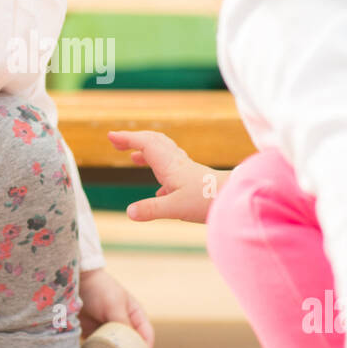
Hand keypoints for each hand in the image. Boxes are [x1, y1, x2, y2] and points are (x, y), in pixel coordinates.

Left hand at [78, 267, 154, 347]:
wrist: (78, 282)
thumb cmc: (101, 289)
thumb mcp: (115, 305)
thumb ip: (123, 323)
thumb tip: (129, 345)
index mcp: (136, 316)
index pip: (147, 336)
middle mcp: (125, 326)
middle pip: (132, 347)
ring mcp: (110, 332)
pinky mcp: (95, 335)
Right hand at [106, 130, 226, 224]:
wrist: (235, 199)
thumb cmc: (207, 200)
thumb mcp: (175, 208)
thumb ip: (151, 209)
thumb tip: (129, 212)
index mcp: (169, 165)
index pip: (145, 144)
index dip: (127, 138)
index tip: (110, 135)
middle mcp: (176, 163)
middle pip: (153, 142)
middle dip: (134, 139)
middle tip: (116, 141)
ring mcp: (185, 170)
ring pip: (164, 152)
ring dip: (146, 150)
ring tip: (133, 157)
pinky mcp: (193, 179)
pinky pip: (172, 168)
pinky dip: (160, 168)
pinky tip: (160, 189)